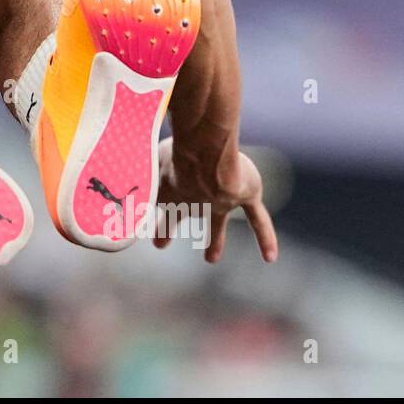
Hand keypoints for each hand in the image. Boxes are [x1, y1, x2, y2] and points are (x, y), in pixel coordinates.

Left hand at [152, 136, 277, 263]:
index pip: (156, 205)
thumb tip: (133, 143)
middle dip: (168, 229)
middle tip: (159, 245)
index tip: (147, 236)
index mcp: (171, 190)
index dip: (150, 218)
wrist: (205, 155)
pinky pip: (259, 220)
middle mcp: (194, 201)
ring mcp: (221, 202)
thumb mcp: (153, 150)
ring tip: (211, 259)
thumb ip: (144, 152)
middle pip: (178, 216)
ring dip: (214, 240)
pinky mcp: (246, 196)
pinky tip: (269, 257)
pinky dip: (265, 238)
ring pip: (217, 223)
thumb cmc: (177, 148)